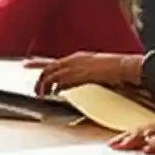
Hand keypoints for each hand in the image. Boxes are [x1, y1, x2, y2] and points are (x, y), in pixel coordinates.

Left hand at [28, 52, 143, 95]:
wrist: (127, 67)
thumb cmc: (117, 69)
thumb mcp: (96, 69)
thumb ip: (84, 75)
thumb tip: (78, 84)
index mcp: (77, 58)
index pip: (53, 60)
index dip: (38, 63)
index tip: (27, 63)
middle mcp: (73, 60)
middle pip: (48, 68)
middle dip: (39, 80)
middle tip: (36, 91)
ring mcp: (75, 66)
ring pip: (51, 75)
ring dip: (45, 87)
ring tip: (44, 96)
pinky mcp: (79, 74)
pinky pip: (61, 81)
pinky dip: (56, 88)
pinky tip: (56, 94)